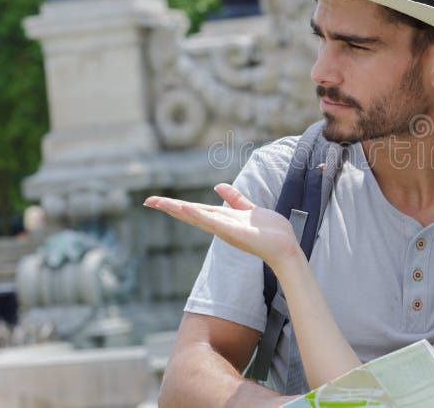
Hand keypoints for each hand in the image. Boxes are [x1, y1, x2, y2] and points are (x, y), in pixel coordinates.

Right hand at [144, 184, 299, 268]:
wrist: (285, 247)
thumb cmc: (270, 232)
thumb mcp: (250, 209)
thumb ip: (235, 199)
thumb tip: (217, 186)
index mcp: (223, 220)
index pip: (196, 209)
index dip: (177, 204)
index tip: (157, 200)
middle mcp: (220, 226)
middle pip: (191, 213)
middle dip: (170, 207)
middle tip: (148, 201)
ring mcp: (226, 230)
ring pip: (198, 217)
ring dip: (179, 209)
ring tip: (160, 202)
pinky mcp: (234, 232)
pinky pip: (214, 222)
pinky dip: (199, 216)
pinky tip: (186, 209)